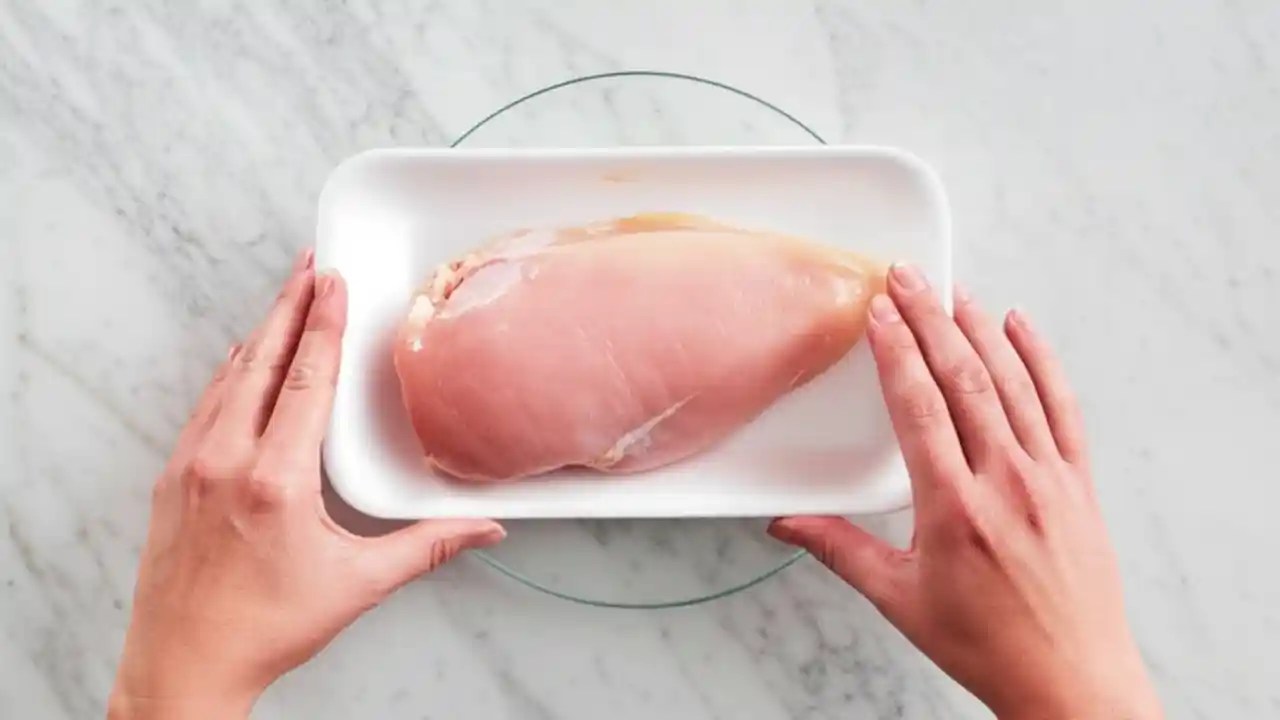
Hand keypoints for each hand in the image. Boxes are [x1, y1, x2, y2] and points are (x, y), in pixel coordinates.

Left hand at [109, 251, 504, 719]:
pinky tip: (245, 362)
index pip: (307, 379)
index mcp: (277, 479)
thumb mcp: (357, 584)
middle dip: (288, 305)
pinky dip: (231, 373)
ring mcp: (191, 465)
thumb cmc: (265, 629)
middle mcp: (227, 460)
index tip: (332, 280)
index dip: (323, 322)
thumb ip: (426, 546)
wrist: (184, 665)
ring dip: (260, 333)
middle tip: (308, 263)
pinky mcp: (171, 478)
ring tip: (284, 300)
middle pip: (262, 360)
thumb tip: (484, 530)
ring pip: (229, 378)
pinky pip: (205, 405)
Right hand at [770, 264, 1160, 719]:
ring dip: (980, 329)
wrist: (1070, 681)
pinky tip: (1023, 328)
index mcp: (954, 506)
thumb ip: (840, 551)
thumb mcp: (900, 599)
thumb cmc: (988, 645)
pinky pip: (1063, 407)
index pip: (918, 406)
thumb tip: (786, 525)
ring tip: (953, 289)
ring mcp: (1049, 477)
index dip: (896, 350)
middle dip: (930, 319)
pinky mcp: (1080, 484)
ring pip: (1013, 382)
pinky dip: (1043, 361)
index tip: (879, 312)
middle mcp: (1006, 481)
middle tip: (908, 277)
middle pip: (965, 378)